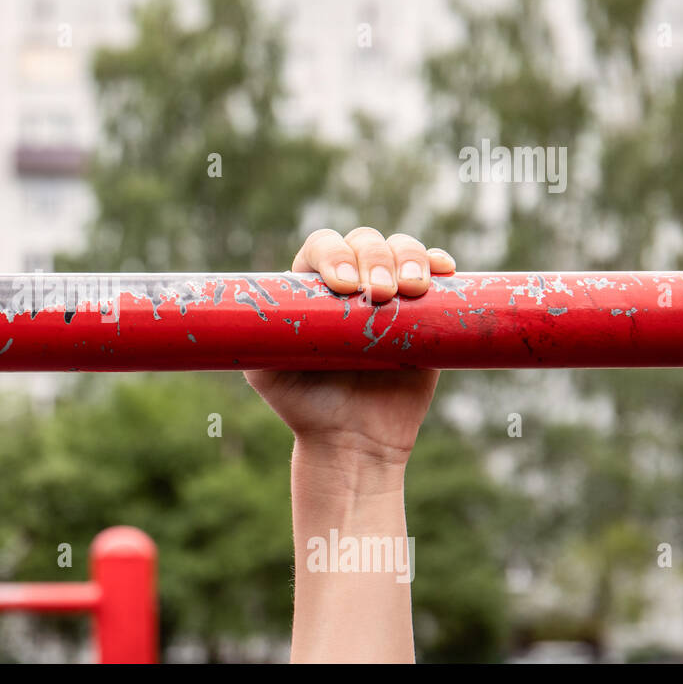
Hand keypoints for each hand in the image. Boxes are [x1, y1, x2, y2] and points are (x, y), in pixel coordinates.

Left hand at [244, 227, 455, 468]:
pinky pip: (435, 273)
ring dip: (407, 257)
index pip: (322, 247)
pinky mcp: (426, 313)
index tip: (342, 287)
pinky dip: (438, 262)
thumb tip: (241, 303)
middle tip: (378, 294)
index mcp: (311, 288)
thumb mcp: (264, 371)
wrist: (353, 441)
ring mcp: (391, 294)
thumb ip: (252, 336)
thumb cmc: (303, 406)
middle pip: (364, 242)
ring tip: (409, 289)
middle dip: (374, 258)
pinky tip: (442, 269)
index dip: (334, 255)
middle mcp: (351, 284)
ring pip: (401, 249)